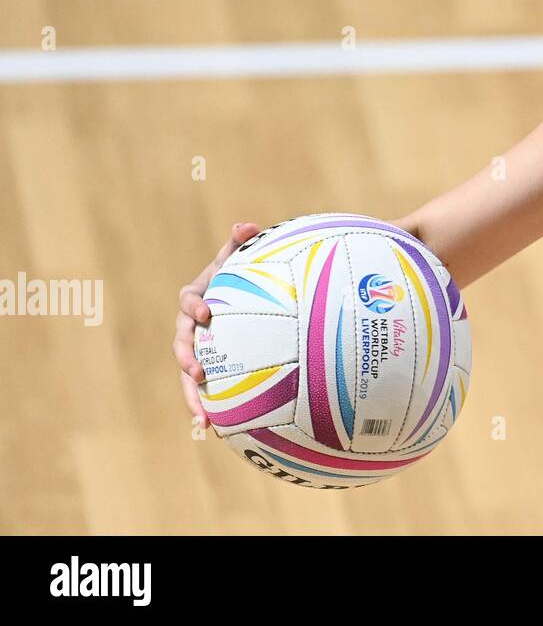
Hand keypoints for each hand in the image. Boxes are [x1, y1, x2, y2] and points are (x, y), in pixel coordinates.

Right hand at [174, 221, 261, 427]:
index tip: (206, 313)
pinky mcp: (206, 368)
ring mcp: (196, 350)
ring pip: (188, 375)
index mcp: (194, 298)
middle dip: (187, 360)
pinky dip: (209, 408)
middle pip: (181, 345)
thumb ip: (241, 242)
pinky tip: (220, 430)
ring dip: (192, 397)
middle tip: (199, 372)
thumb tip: (247, 224)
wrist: (236, 298)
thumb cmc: (237, 276)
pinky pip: (205, 390)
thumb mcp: (237, 259)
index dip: (194, 305)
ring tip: (203, 418)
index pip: (188, 300)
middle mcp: (188, 327)